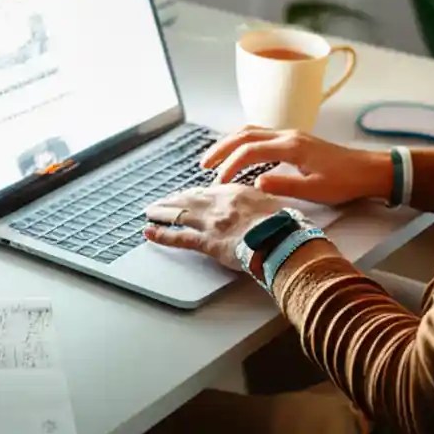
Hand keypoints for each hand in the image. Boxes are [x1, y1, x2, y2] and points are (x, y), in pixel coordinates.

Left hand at [143, 184, 305, 270]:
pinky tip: (149, 232)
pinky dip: (161, 234)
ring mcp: (210, 223)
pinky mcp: (206, 242)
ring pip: (180, 214)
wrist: (280, 239)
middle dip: (175, 200)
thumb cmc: (283, 225)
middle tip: (163, 201)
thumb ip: (266, 200)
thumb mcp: (276, 204)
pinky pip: (179, 237)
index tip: (190, 194)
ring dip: (163, 212)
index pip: (210, 191)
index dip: (196, 193)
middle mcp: (219, 204)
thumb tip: (267, 203)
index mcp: (236, 192)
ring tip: (151, 211)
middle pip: (191, 199)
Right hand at [202, 126, 392, 206]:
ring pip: (252, 130)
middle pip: (245, 134)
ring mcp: (290, 135)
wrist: (369, 170)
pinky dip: (243, 142)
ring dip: (230, 142)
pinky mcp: (294, 140)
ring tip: (215, 158)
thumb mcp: (316, 189)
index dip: (230, 166)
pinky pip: (261, 134)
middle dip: (221, 148)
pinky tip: (239, 154)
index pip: (250, 150)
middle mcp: (287, 135)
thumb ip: (284, 185)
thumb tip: (255, 184)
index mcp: (291, 146)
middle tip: (204, 166)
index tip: (219, 183)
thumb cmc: (345, 182)